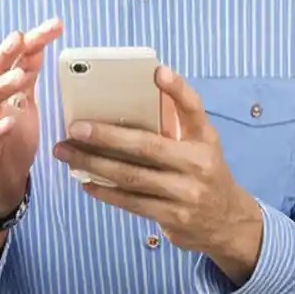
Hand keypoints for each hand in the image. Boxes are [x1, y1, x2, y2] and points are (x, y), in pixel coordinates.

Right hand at [0, 18, 62, 217]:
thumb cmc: (9, 142)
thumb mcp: (23, 105)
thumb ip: (26, 78)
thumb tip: (37, 47)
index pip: (11, 59)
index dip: (30, 41)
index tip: (53, 25)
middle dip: (3, 54)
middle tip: (21, 37)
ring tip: (20, 76)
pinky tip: (8, 123)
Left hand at [52, 65, 264, 284]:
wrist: (227, 222)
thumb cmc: (204, 172)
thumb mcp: (201, 143)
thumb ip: (176, 123)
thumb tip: (129, 101)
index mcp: (204, 139)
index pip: (193, 109)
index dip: (177, 89)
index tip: (157, 72)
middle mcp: (197, 164)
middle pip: (147, 146)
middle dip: (106, 136)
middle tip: (75, 127)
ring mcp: (185, 193)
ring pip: (132, 176)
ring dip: (94, 164)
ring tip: (67, 153)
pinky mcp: (172, 217)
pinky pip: (131, 202)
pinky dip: (105, 191)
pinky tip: (85, 181)